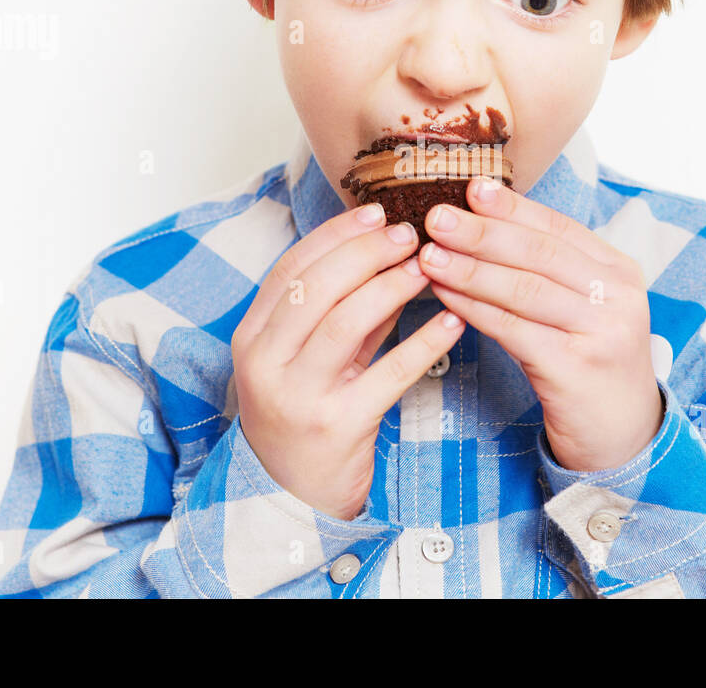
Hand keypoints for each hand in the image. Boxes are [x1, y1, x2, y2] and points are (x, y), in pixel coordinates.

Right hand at [232, 202, 465, 520]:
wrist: (292, 494)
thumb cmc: (306, 411)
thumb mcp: (311, 356)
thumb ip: (340, 308)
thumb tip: (387, 250)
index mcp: (252, 337)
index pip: (291, 268)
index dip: (335, 235)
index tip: (375, 212)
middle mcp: (266, 363)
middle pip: (316, 287)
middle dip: (366, 252)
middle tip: (409, 233)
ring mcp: (298, 396)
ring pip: (345, 322)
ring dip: (392, 286)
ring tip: (428, 266)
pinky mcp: (338, 426)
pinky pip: (387, 373)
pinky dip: (424, 342)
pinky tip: (453, 321)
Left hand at [419, 176, 664, 472]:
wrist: (623, 434)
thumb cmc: (590, 362)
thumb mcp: (584, 307)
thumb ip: (548, 269)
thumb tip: (483, 222)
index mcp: (618, 270)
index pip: (558, 227)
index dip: (513, 207)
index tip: (471, 188)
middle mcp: (617, 295)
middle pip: (539, 253)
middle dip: (482, 232)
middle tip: (437, 217)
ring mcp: (601, 331)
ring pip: (523, 289)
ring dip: (469, 269)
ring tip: (429, 255)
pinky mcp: (575, 368)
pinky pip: (513, 330)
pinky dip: (474, 309)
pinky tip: (445, 296)